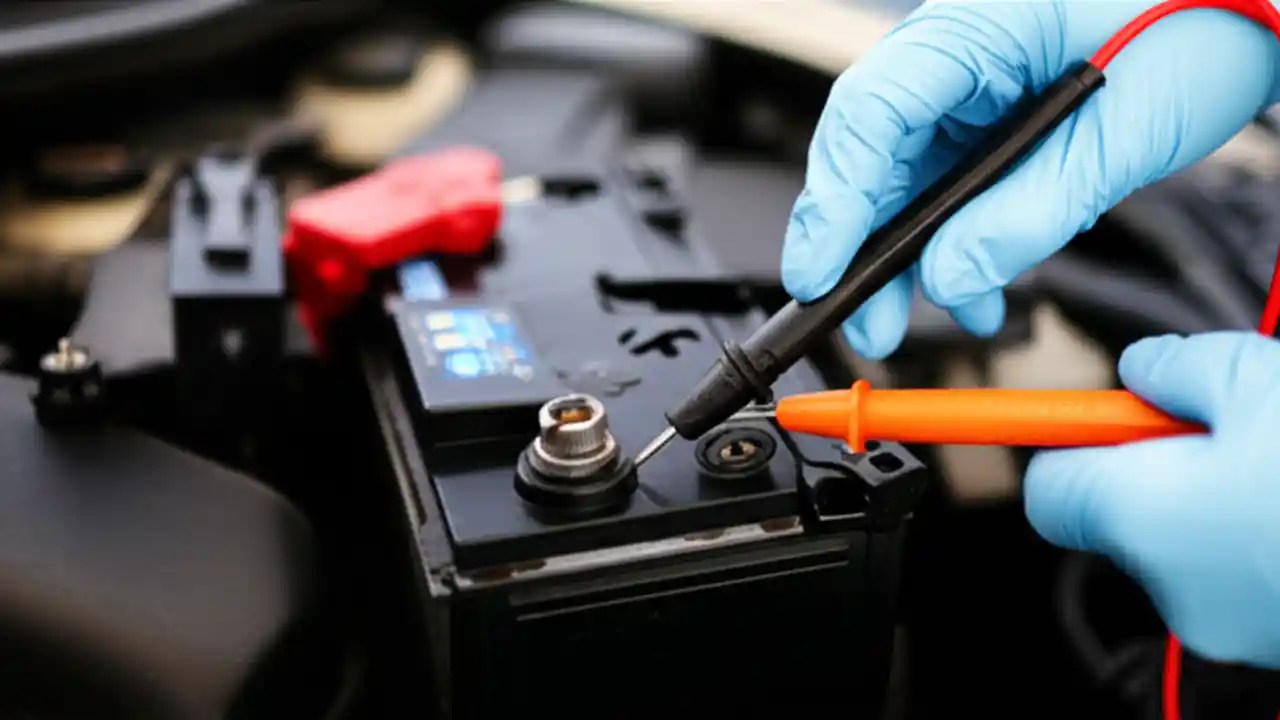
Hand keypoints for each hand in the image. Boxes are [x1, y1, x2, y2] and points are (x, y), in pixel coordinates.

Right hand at [782, 0, 1279, 358]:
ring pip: (901, 179)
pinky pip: (944, 185)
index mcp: (970, 27)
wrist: (1252, 9)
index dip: (835, 201)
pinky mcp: (984, 117)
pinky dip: (950, 242)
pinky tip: (970, 288)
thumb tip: (949, 279)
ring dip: (906, 256)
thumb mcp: (1119, 136)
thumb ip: (1027, 215)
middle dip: (862, 247)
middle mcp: (951, 52)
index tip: (821, 275)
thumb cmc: (1202, 25)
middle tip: (868, 323)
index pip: (870, 114)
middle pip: (871, 154)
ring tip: (913, 321)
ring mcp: (965, 84)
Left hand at [1026, 332, 1279, 668]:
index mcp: (1134, 514)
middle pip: (1124, 513)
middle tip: (1230, 420)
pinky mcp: (1273, 638)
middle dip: (1162, 461)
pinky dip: (1262, 531)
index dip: (1069, 442)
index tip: (1106, 409)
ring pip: (1192, 541)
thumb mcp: (1251, 377)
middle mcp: (1164, 583)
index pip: (1047, 490)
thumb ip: (1175, 370)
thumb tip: (1141, 371)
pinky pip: (1245, 570)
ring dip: (1222, 494)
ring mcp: (1225, 624)